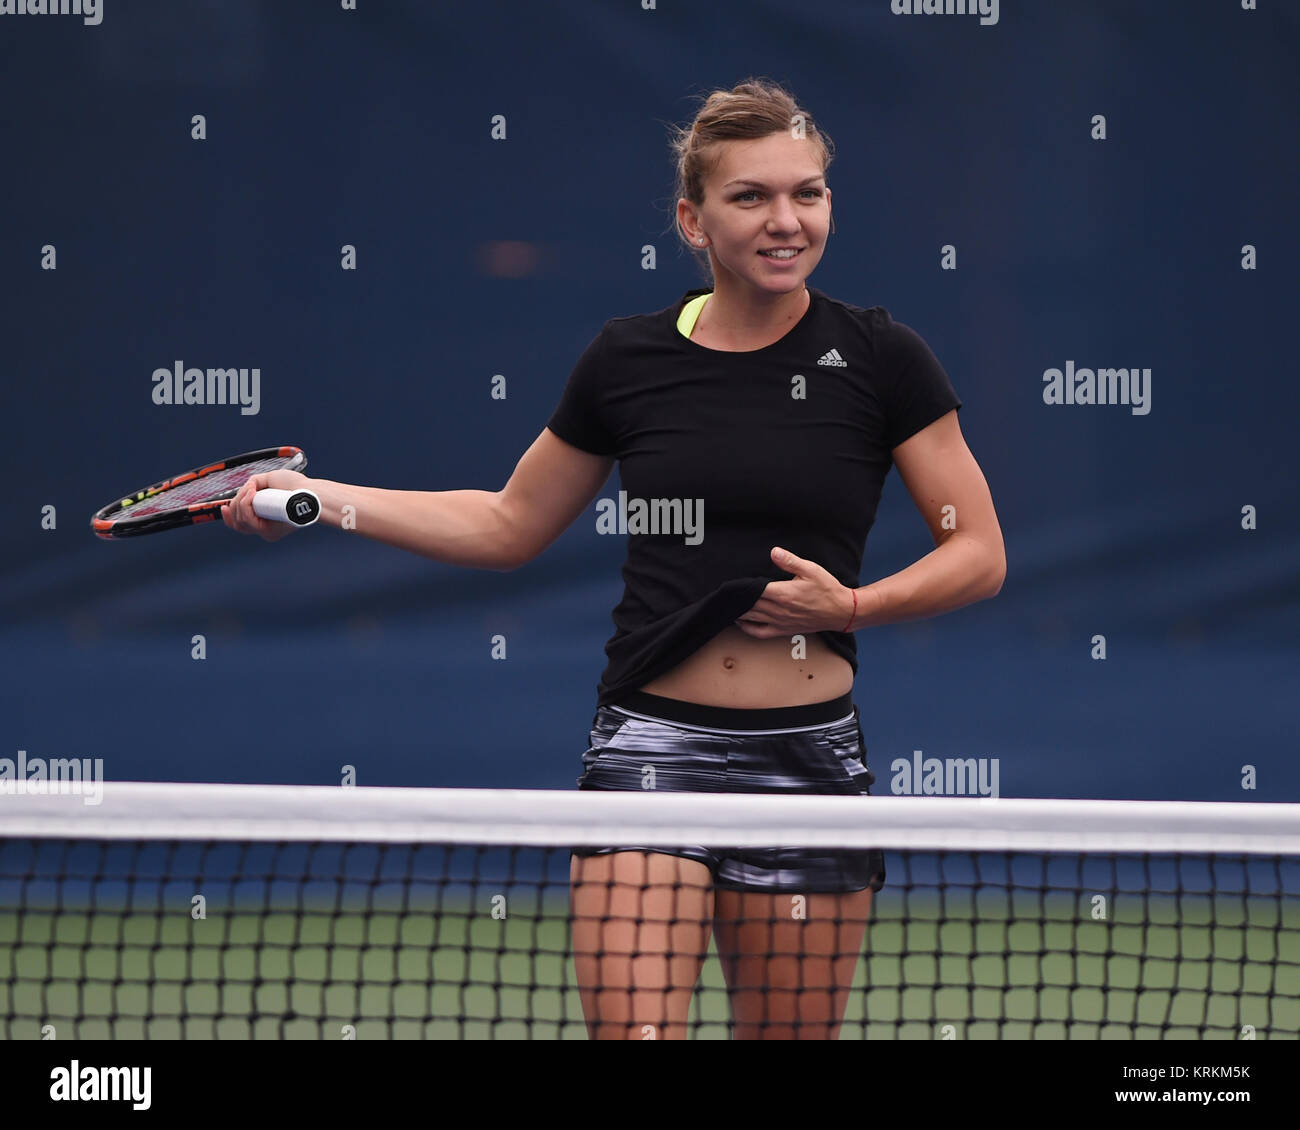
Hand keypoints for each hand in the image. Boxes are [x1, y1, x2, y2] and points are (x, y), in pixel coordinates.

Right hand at [221, 469, 311, 541]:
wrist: (310, 492)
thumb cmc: (295, 485)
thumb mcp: (269, 479)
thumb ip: (254, 484)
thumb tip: (243, 490)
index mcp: (264, 518)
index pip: (240, 524)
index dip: (228, 516)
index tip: (223, 506)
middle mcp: (264, 528)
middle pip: (237, 523)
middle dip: (235, 506)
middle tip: (248, 492)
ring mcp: (267, 531)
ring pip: (241, 521)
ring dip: (241, 502)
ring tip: (253, 490)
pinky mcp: (270, 532)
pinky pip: (248, 521)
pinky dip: (245, 505)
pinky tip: (252, 495)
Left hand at [733, 547, 855, 637]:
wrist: (841, 611)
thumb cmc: (827, 589)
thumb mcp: (810, 569)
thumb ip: (790, 561)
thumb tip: (774, 552)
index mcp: (783, 594)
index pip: (754, 590)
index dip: (740, 587)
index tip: (730, 583)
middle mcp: (779, 610)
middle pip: (749, 605)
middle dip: (736, 599)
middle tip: (724, 593)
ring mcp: (780, 622)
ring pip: (751, 618)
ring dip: (738, 612)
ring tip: (728, 605)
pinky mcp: (784, 630)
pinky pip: (760, 632)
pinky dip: (747, 628)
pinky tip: (740, 622)